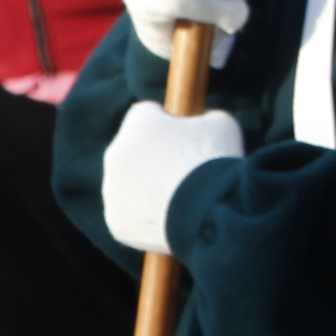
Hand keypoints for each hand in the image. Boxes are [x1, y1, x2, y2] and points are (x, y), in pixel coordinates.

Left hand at [100, 101, 245, 255]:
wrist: (211, 212)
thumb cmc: (216, 163)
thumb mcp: (222, 125)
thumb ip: (205, 120)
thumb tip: (203, 126)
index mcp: (139, 123)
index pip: (147, 113)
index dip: (167, 122)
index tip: (185, 136)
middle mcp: (116, 153)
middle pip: (133, 150)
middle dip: (154, 158)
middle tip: (185, 172)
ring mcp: (112, 190)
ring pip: (129, 185)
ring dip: (148, 188)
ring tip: (182, 201)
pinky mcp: (116, 222)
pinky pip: (130, 216)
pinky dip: (147, 218)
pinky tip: (171, 220)